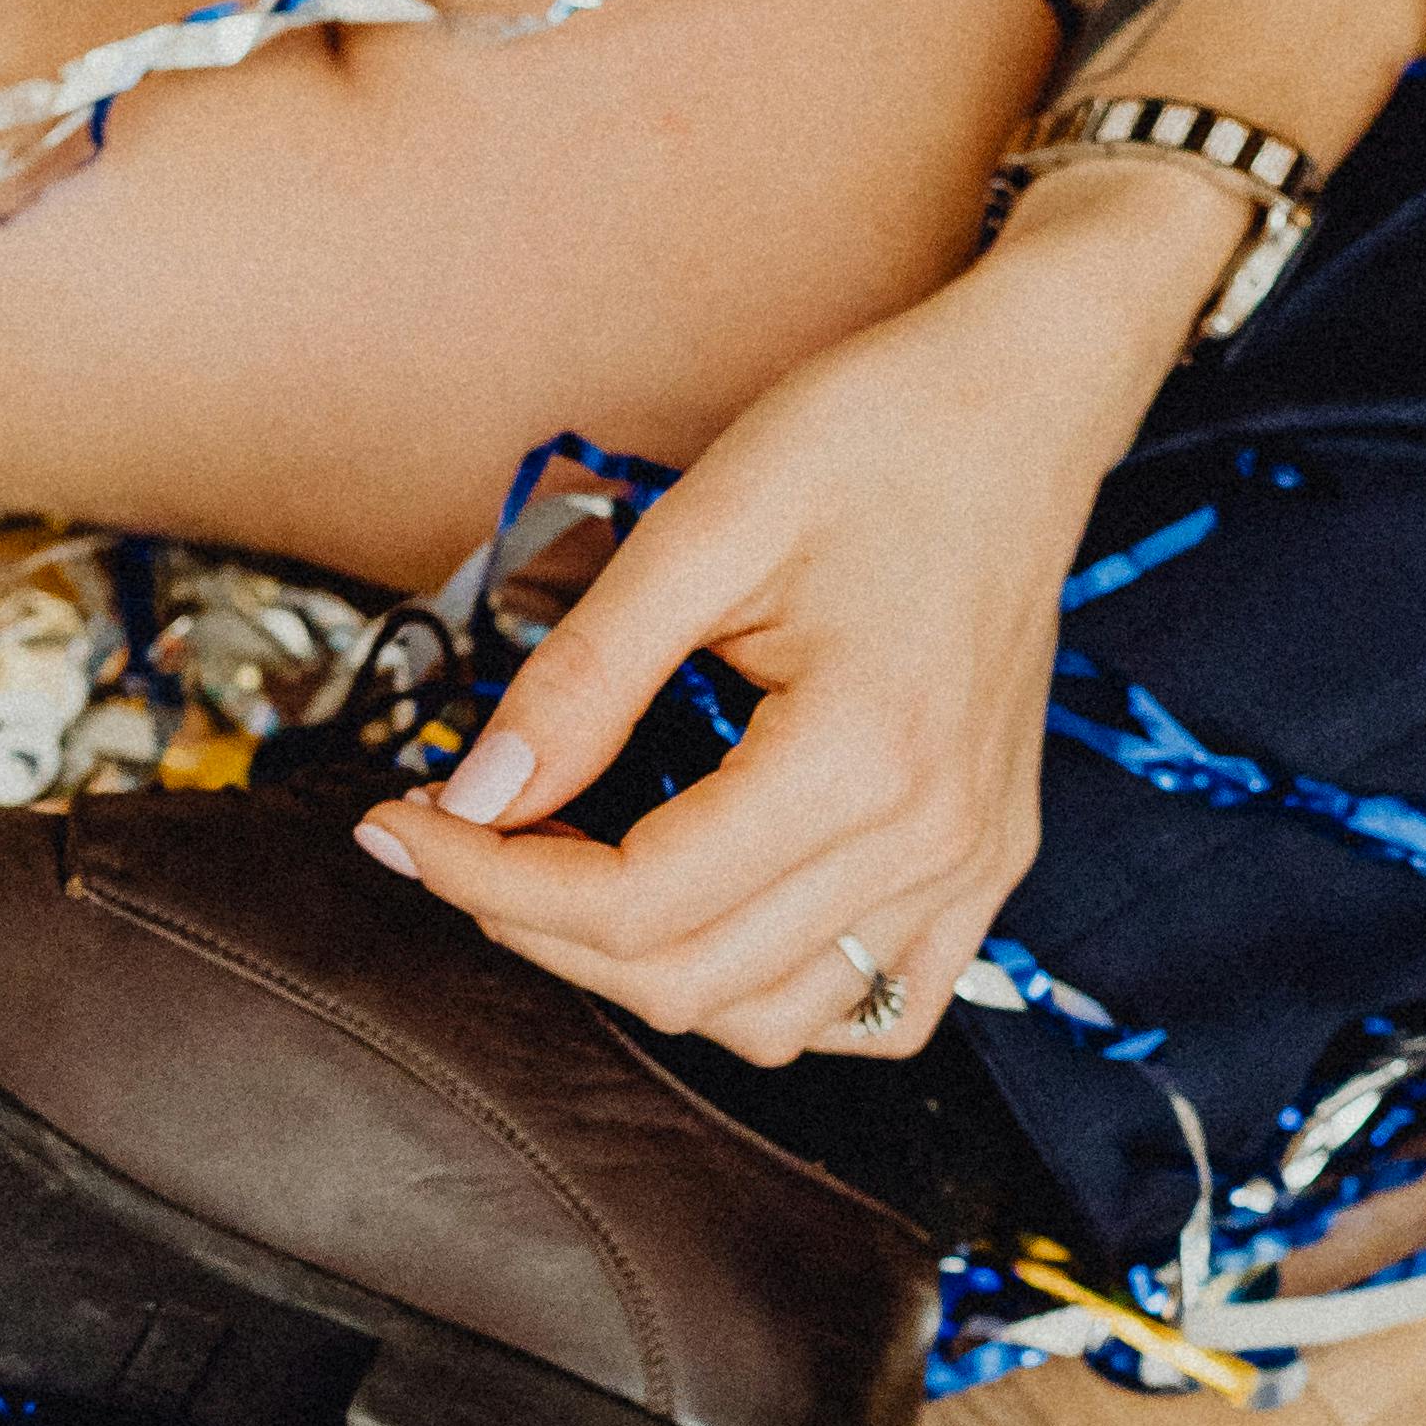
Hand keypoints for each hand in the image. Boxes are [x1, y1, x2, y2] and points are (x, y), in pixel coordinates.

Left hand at [358, 211, 1182, 1060]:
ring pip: (771, 1021)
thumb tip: (476, 795)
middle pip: (688, 981)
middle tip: (460, 839)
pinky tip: (710, 919)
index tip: (399, 823)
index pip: (636, 900)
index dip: (489, 878)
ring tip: (565, 874)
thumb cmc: (880, 435)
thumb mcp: (705, 526)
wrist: (1027, 403)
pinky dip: (774, 996)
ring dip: (643, 972)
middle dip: (539, 926)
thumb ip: (584, 678)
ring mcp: (972, 867)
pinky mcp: (988, 865)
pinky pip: (878, 1011)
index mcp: (864, 758)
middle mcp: (931, 840)